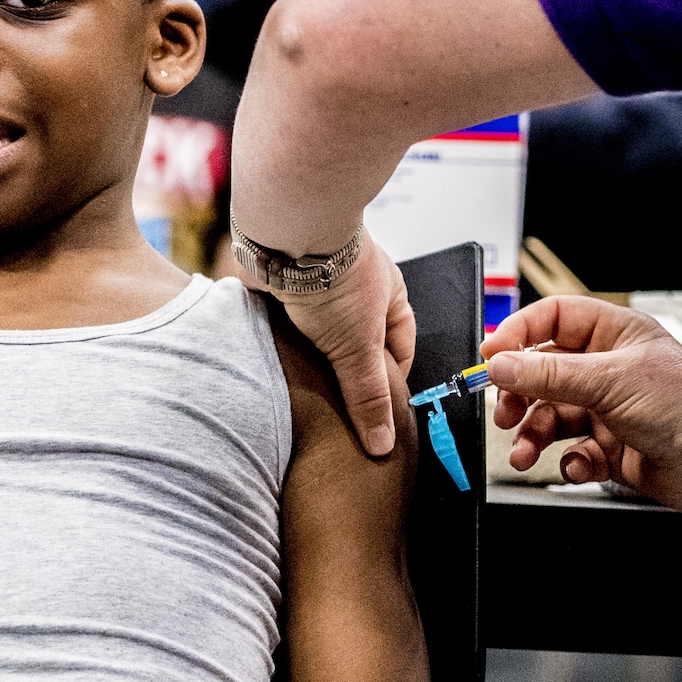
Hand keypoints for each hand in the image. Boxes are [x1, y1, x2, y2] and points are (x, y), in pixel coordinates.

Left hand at [274, 231, 416, 457]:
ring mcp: (323, 285)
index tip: (374, 412)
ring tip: (306, 387)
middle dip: (348, 370)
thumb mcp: (359, 348)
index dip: (389, 382)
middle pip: (359, 343)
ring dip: (315, 356)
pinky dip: (288, 341)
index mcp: (390, 297)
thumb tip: (383, 444)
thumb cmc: (337, 281)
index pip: (400, 350)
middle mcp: (359, 289)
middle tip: (337, 406)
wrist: (286, 237)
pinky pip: (292, 323)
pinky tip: (280, 361)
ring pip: (323, 334)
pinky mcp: (288, 286)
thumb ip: (369, 396)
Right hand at [482, 298, 681, 549]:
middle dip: (521, 395)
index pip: (553, 319)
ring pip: (553, 416)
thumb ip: (547, 374)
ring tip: (526, 452)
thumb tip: (500, 364)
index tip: (491, 357)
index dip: (519, 334)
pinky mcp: (615, 448)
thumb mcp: (609, 381)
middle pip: (544, 372)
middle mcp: (611, 368)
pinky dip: (569, 461)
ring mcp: (612, 409)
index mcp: (615, 334)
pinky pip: (574, 451)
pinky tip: (578, 465)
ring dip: (535, 435)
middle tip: (505, 413)